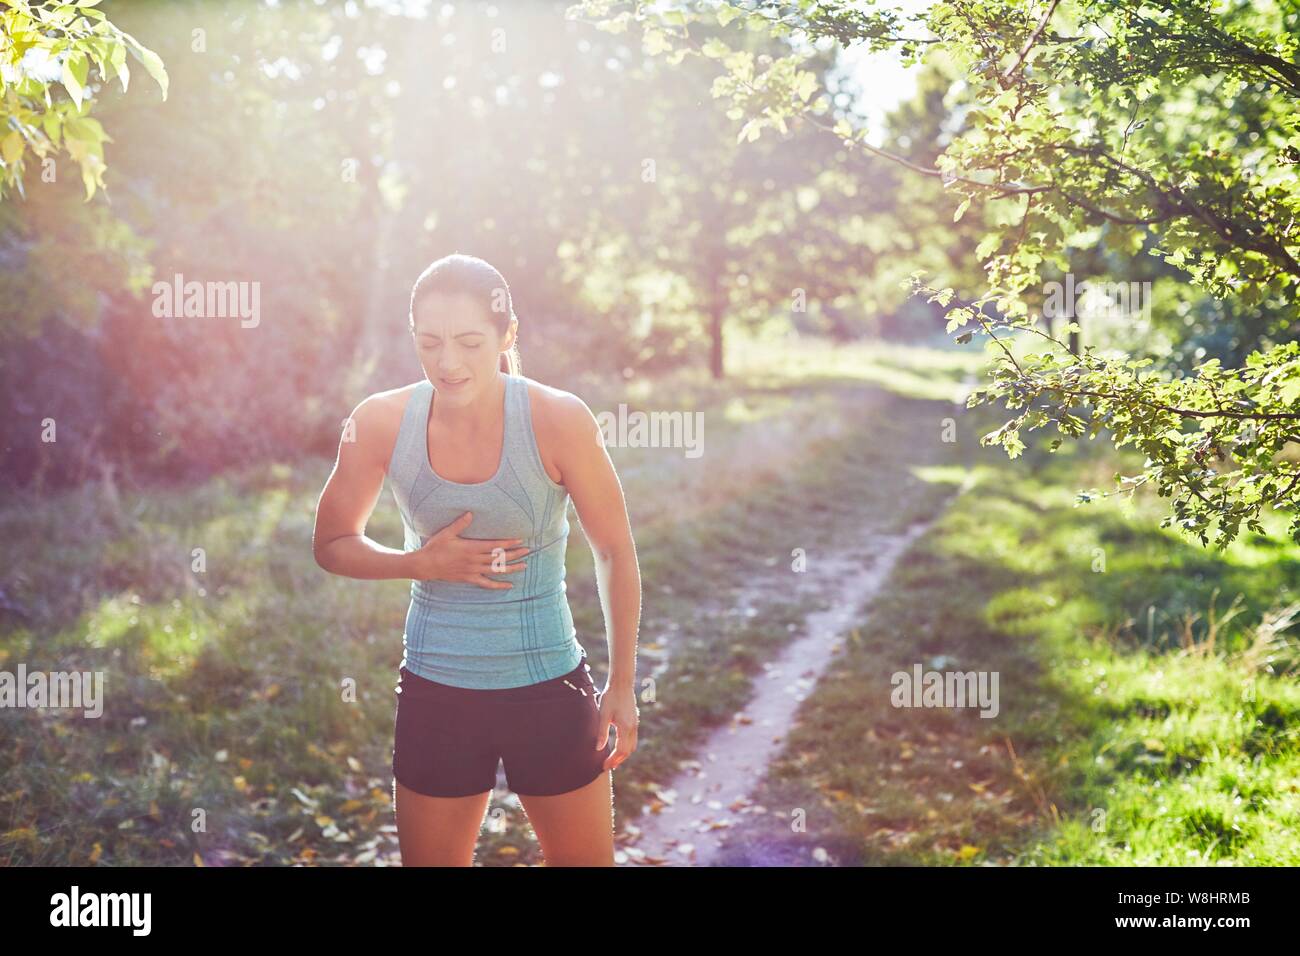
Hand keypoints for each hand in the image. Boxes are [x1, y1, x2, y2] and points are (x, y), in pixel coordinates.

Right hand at [408, 511, 529, 588]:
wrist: (426, 565)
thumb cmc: (435, 547)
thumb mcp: (446, 533)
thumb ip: (460, 524)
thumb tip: (471, 513)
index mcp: (470, 548)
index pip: (493, 546)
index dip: (508, 543)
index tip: (519, 540)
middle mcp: (474, 560)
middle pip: (498, 558)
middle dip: (514, 554)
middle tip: (528, 551)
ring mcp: (472, 571)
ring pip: (496, 570)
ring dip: (511, 568)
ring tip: (524, 566)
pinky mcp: (469, 578)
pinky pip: (486, 583)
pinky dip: (498, 585)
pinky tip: (509, 585)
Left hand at [595, 684, 638, 770]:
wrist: (621, 684)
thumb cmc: (610, 697)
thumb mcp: (603, 715)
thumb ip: (602, 732)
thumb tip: (598, 749)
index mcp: (625, 727)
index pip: (620, 750)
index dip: (612, 760)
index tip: (604, 766)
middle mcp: (633, 728)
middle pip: (628, 751)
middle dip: (618, 761)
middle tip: (607, 766)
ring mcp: (635, 725)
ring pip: (632, 746)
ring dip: (623, 755)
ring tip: (613, 761)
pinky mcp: (634, 721)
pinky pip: (632, 740)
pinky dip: (626, 747)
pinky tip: (618, 747)